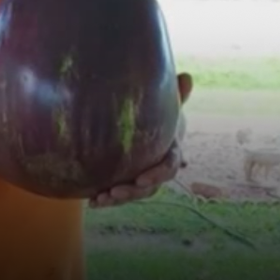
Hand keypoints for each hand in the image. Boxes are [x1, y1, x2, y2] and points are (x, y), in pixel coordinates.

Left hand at [90, 73, 193, 208]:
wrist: (145, 120)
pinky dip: (107, 199)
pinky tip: (92, 202)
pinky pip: (121, 194)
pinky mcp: (128, 180)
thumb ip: (176, 94)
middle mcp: (159, 167)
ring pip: (135, 194)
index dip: (157, 175)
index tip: (141, 180)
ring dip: (118, 199)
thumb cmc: (158, 111)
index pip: (168, 166)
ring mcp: (143, 177)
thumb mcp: (167, 102)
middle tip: (114, 192)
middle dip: (133, 192)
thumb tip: (186, 77)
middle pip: (151, 187)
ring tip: (99, 200)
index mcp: (171, 150)